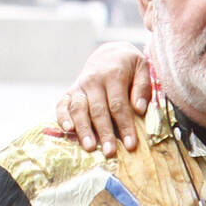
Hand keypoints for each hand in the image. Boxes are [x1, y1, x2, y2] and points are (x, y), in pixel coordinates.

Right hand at [55, 42, 150, 156]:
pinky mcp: (70, 91)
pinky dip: (62, 117)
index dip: (124, 125)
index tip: (130, 145)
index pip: (118, 104)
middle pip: (98, 110)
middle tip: (109, 152)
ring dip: (83, 129)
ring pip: (79, 109)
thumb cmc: (129, 66)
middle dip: (104, 133)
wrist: (109, 53)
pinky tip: (67, 130)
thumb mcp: (142, 68)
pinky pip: (62, 105)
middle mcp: (93, 80)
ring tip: (89, 147)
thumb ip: (143, 87)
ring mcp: (79, 86)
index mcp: (113, 74)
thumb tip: (139, 109)